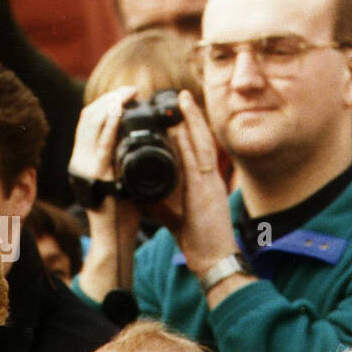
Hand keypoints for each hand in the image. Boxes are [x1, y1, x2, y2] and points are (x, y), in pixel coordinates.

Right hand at [70, 86, 142, 297]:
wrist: (114, 241)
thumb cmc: (121, 215)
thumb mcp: (119, 181)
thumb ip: (120, 162)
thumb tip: (133, 143)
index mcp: (84, 161)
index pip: (88, 122)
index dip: (105, 103)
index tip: (125, 94)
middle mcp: (80, 160)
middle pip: (88, 116)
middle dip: (109, 98)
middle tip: (130, 90)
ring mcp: (86, 166)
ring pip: (92, 123)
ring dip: (111, 104)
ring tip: (127, 94)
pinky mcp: (97, 174)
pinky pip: (102, 142)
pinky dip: (110, 123)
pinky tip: (120, 110)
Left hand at [163, 90, 236, 274]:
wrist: (213, 256)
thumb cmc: (197, 237)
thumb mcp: (172, 214)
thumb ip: (157, 201)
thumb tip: (138, 193)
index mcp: (202, 180)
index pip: (195, 148)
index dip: (188, 128)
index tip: (177, 112)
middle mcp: (208, 176)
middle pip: (200, 139)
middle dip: (191, 117)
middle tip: (181, 95)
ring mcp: (209, 180)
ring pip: (201, 142)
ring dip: (193, 120)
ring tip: (184, 99)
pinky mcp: (207, 187)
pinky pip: (199, 158)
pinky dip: (192, 140)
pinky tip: (185, 126)